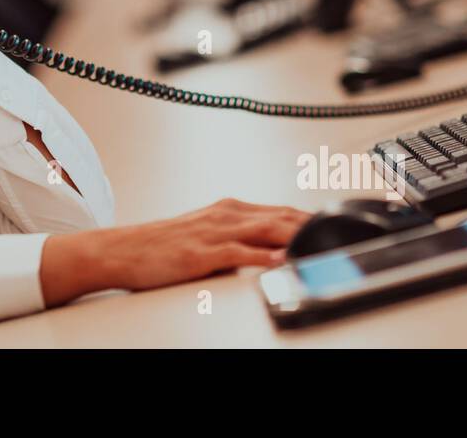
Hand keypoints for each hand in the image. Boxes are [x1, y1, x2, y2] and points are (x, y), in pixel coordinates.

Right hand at [39, 199, 311, 305]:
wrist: (123, 250)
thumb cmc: (162, 245)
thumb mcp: (207, 234)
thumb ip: (239, 238)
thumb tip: (271, 251)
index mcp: (230, 209)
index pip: (281, 211)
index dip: (311, 216)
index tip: (337, 223)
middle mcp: (226, 215)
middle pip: (281, 216)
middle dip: (313, 223)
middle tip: (343, 230)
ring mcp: (214, 233)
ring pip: (266, 229)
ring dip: (296, 233)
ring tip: (322, 239)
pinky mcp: (202, 253)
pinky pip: (239, 253)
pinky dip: (262, 254)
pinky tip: (280, 258)